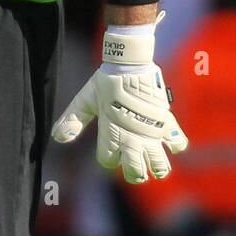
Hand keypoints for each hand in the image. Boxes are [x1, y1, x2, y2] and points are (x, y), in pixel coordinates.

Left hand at [51, 24, 187, 183]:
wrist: (131, 62)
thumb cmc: (106, 81)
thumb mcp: (85, 100)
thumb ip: (71, 119)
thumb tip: (57, 138)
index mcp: (111, 134)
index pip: (108, 162)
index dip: (108, 159)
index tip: (110, 149)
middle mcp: (132, 138)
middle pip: (136, 172)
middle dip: (135, 173)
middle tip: (133, 164)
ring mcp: (152, 132)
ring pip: (160, 166)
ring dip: (156, 167)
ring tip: (151, 161)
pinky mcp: (167, 123)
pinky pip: (178, 143)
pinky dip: (175, 146)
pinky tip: (167, 141)